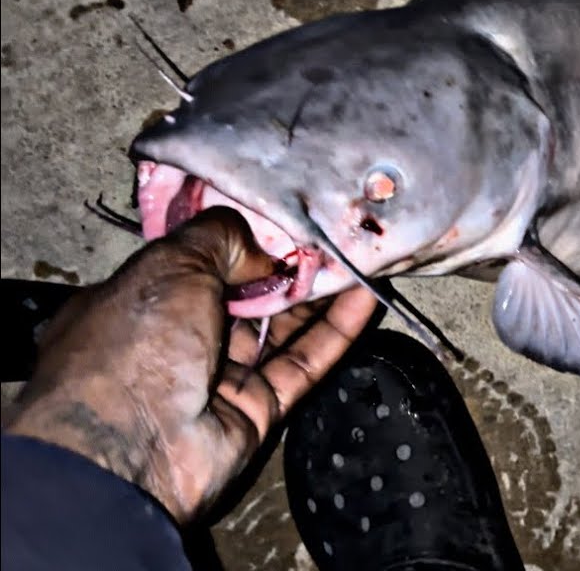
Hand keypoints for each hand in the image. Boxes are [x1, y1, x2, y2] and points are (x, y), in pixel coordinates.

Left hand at [3, 206, 378, 522]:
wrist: (127, 451)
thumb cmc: (134, 343)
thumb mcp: (170, 265)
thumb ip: (222, 239)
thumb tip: (265, 253)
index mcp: (141, 298)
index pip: (200, 260)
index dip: (244, 238)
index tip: (287, 216)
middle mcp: (178, 338)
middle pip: (247, 295)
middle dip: (290, 265)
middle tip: (335, 234)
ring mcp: (218, 378)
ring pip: (281, 329)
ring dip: (321, 295)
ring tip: (361, 257)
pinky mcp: (257, 410)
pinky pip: (302, 363)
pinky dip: (334, 332)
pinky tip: (365, 298)